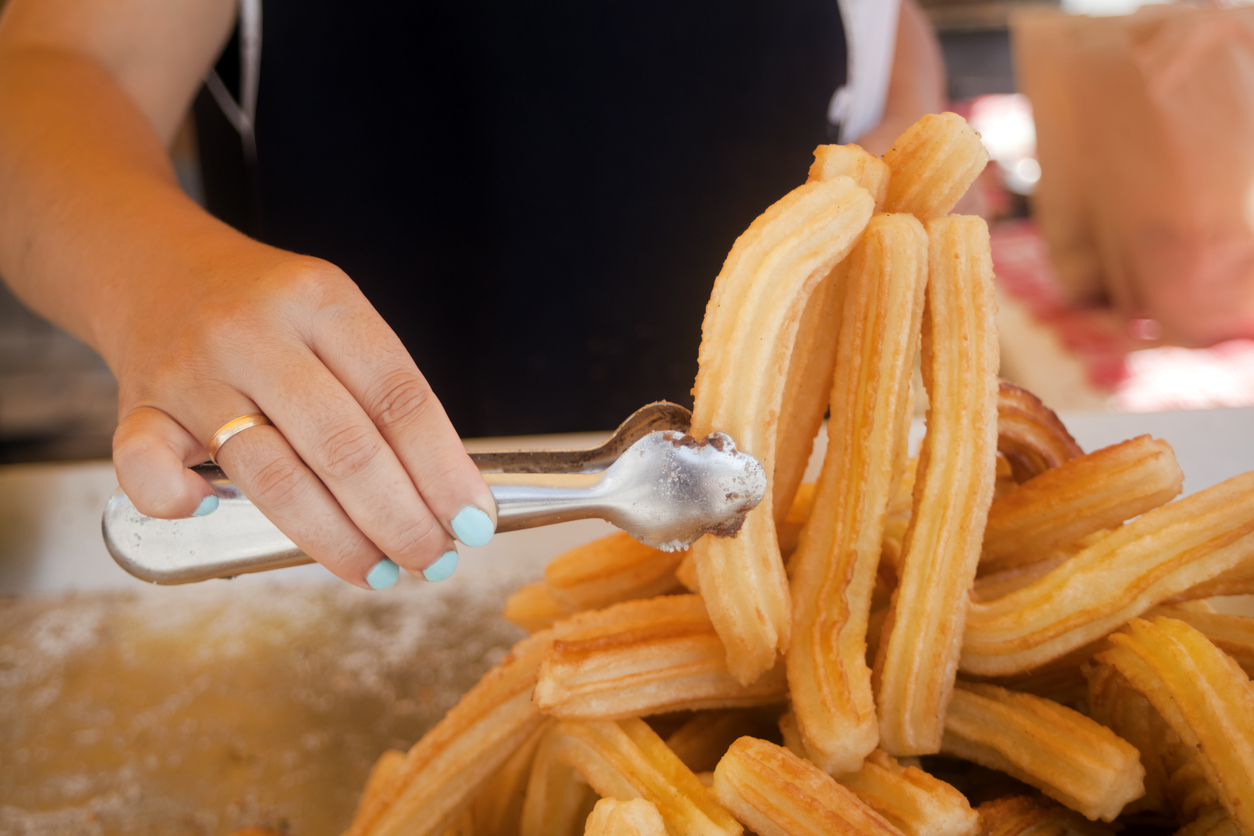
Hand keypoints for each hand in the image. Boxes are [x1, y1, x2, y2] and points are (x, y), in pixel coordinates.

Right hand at [109, 239, 496, 588]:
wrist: (159, 270)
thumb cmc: (269, 314)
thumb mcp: (336, 320)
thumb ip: (380, 394)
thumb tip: (446, 496)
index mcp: (322, 300)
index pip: (399, 398)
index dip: (444, 470)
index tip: (473, 521)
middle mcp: (254, 331)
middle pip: (344, 446)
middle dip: (401, 518)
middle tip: (433, 558)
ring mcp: (191, 370)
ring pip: (271, 475)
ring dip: (336, 539)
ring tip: (380, 570)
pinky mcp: (136, 406)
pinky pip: (149, 470)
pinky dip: (182, 503)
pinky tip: (216, 515)